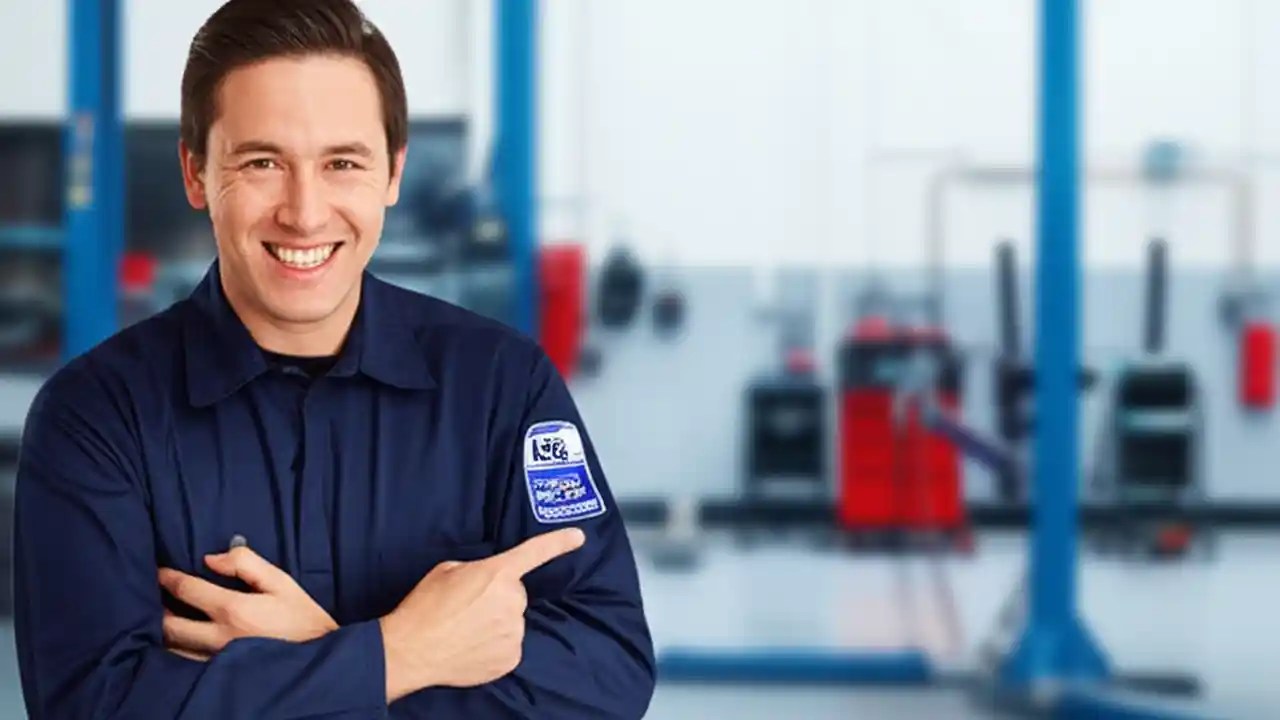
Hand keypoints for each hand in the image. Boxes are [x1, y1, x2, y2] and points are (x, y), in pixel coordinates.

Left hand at [159, 547, 338, 660]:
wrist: (317, 658)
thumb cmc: (302, 618)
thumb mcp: (281, 582)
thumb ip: (246, 564)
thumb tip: (212, 559)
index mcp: (233, 610)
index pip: (187, 590)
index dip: (168, 577)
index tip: (159, 570)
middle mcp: (217, 637)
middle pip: (169, 624)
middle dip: (155, 606)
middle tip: (150, 594)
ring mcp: (215, 659)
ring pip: (173, 647)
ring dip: (162, 630)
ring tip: (159, 615)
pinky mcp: (218, 673)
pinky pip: (185, 661)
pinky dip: (175, 648)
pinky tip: (177, 640)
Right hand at [379, 528, 585, 701]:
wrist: (411, 650)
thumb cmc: (424, 607)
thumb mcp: (448, 571)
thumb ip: (477, 570)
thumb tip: (485, 582)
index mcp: (497, 573)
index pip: (534, 553)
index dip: (558, 543)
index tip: (578, 537)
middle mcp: (512, 601)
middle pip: (514, 594)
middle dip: (497, 597)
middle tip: (468, 608)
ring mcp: (514, 631)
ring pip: (512, 621)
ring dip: (496, 622)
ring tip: (465, 629)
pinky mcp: (511, 658)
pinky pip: (509, 646)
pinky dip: (494, 646)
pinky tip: (471, 646)